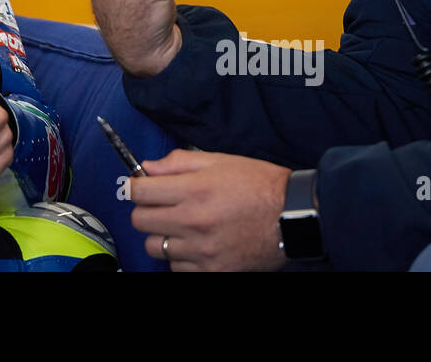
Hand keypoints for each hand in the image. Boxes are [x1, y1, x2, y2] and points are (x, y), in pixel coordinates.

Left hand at [130, 149, 290, 270]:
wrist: (294, 215)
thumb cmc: (258, 184)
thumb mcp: (218, 160)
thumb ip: (178, 162)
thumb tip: (147, 168)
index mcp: (193, 190)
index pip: (138, 191)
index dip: (136, 186)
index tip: (142, 187)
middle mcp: (193, 221)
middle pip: (140, 221)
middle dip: (145, 210)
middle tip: (161, 206)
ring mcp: (202, 250)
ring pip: (155, 247)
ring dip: (161, 236)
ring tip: (180, 227)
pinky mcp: (214, 270)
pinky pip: (177, 269)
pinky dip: (181, 258)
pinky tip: (195, 245)